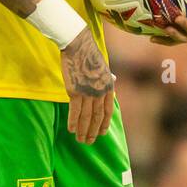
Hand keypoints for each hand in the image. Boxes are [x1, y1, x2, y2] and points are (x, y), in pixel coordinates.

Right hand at [60, 28, 115, 143]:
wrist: (78, 45)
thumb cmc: (89, 53)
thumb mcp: (104, 66)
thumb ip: (108, 77)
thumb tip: (115, 79)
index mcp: (109, 86)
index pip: (108, 110)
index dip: (105, 124)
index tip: (102, 133)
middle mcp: (100, 92)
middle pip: (97, 117)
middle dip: (93, 131)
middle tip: (89, 141)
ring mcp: (88, 93)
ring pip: (86, 117)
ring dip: (83, 130)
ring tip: (80, 140)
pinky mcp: (75, 92)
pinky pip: (75, 111)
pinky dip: (73, 122)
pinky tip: (71, 130)